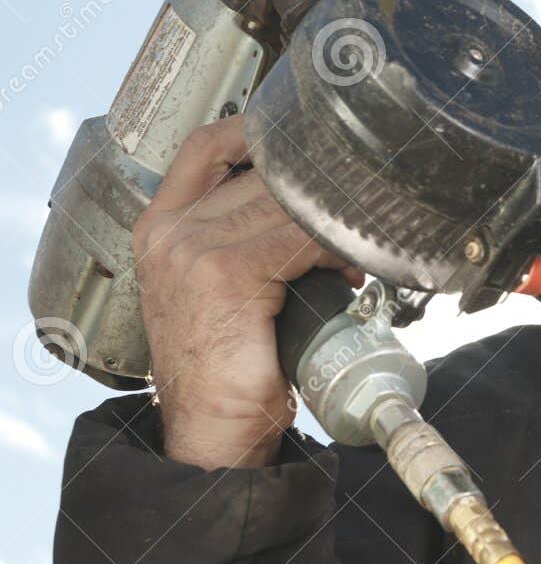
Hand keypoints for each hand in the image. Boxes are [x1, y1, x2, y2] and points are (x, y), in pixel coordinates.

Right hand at [131, 116, 361, 469]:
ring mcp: (193, 250)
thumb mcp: (229, 287)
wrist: (212, 430)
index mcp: (162, 226)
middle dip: (315, 193)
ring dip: (331, 223)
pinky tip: (349, 267)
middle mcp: (170, 232)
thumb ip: (253, 238)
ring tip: (352, 255)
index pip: (209, 147)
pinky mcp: (226, 274)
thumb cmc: (230, 365)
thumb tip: (321, 212)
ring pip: (285, 205)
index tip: (308, 141)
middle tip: (355, 219)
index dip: (260, 133)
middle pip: (260, 173)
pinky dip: (334, 248)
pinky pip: (298, 239)